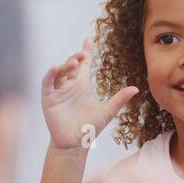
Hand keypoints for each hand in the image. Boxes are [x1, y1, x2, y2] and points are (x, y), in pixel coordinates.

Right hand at [40, 36, 137, 150]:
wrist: (76, 144)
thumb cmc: (90, 128)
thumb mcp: (108, 110)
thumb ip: (120, 98)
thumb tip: (136, 88)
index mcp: (83, 86)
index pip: (84, 64)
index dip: (86, 51)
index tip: (89, 39)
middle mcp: (70, 86)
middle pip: (72, 65)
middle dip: (77, 57)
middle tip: (84, 54)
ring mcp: (59, 91)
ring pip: (60, 72)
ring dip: (66, 64)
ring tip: (76, 62)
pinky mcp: (49, 99)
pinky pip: (47, 83)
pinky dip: (50, 74)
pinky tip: (56, 67)